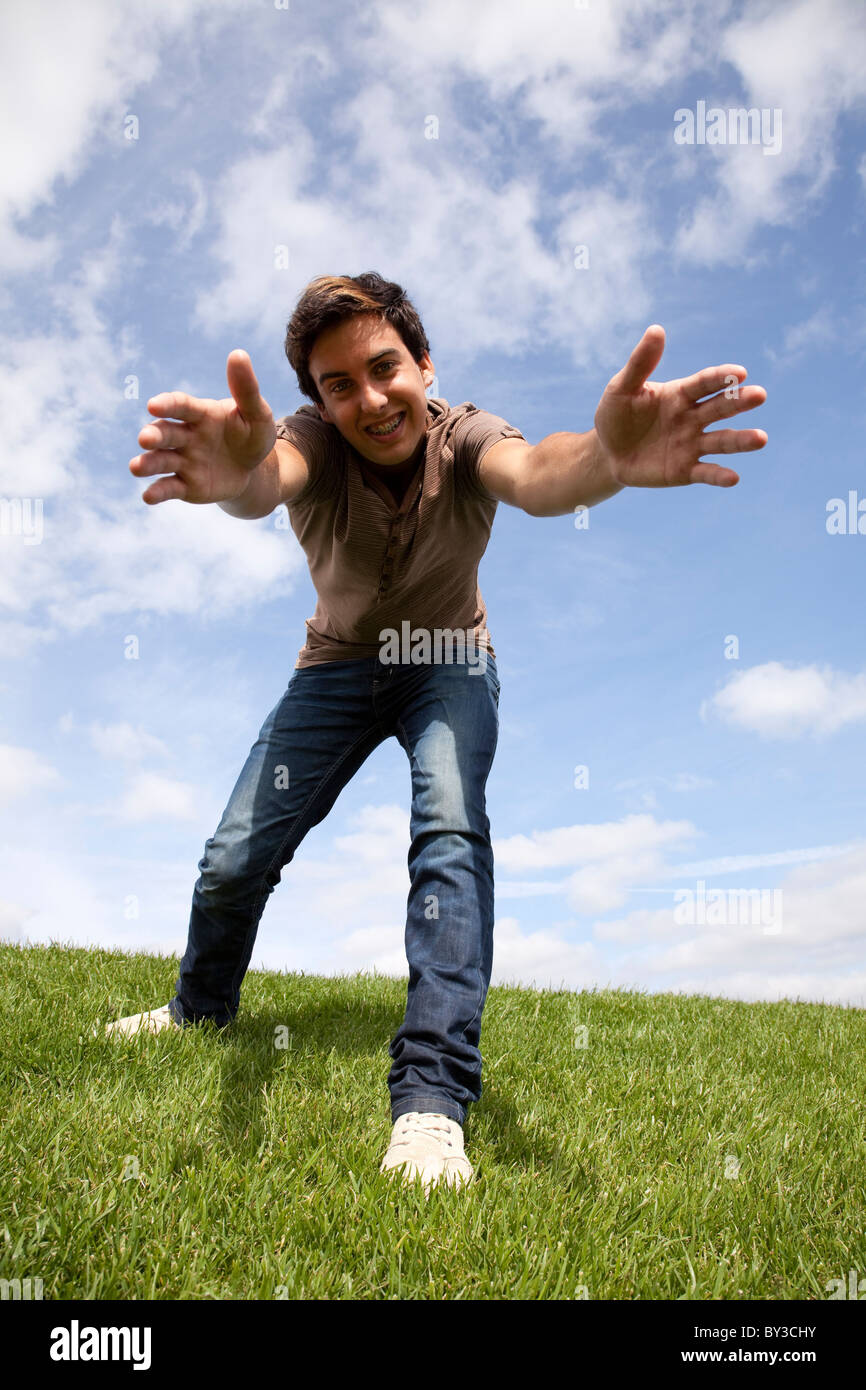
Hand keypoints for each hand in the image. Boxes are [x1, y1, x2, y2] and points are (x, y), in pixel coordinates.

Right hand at [129, 350, 276, 503]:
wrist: (254, 471)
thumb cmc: (252, 435)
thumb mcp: (256, 414)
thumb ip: (246, 389)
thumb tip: (238, 354)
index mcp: (200, 414)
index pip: (181, 405)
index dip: (167, 404)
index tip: (154, 404)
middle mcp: (186, 436)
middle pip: (165, 432)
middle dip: (153, 435)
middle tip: (144, 439)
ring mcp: (183, 461)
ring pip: (161, 460)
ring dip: (147, 463)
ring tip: (135, 467)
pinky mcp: (185, 485)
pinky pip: (169, 488)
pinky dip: (158, 492)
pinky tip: (148, 496)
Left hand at [594, 325, 766, 487]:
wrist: (607, 453)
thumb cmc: (616, 415)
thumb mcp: (621, 388)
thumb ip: (640, 363)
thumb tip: (656, 329)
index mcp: (681, 394)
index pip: (705, 383)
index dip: (722, 378)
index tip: (740, 373)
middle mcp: (693, 418)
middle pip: (720, 408)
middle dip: (739, 402)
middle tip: (759, 395)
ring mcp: (692, 444)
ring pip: (721, 441)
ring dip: (741, 440)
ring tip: (761, 439)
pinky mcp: (685, 470)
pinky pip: (705, 472)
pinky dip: (719, 475)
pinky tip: (733, 478)